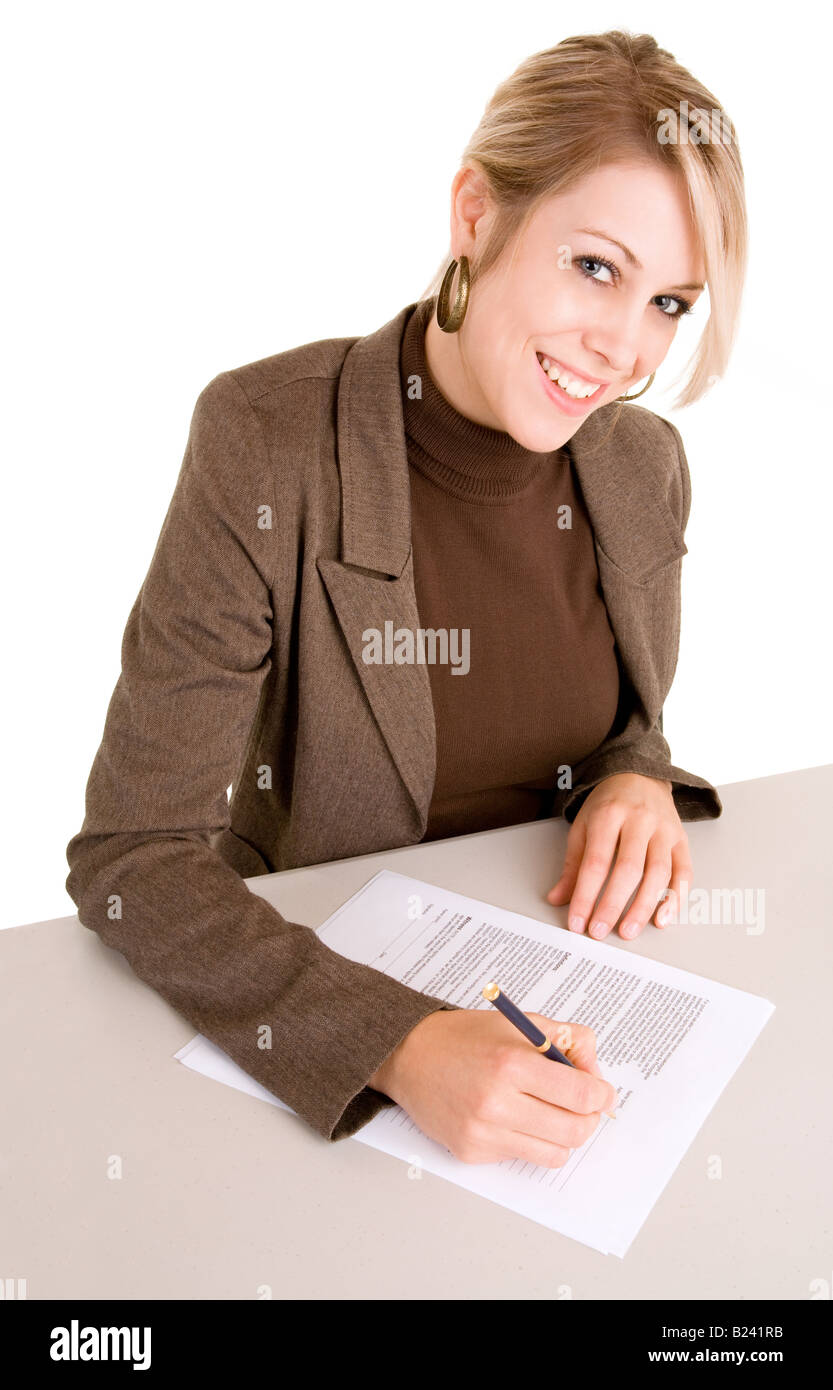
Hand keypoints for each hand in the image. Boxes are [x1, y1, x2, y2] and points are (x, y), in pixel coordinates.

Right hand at [369, 1009, 617, 1166]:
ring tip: (550, 1112)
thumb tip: (596, 1075)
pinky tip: (512, 1117)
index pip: (581, 1094)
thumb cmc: (466, 1037)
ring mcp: (482, 1133)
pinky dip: (528, 1140)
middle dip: (588, 1119)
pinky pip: (522, 1157)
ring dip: (562, 1135)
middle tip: (583, 1106)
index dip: (602, 1095)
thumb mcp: (521, 1022)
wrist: (409, 1057)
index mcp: (511, 1063)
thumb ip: (567, 1039)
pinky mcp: (471, 1153)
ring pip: (553, 1154)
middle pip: (574, 1131)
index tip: (603, 1092)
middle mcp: (496, 1103)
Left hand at [546, 772, 690, 940]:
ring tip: (628, 931)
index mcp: (608, 815)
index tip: (577, 921)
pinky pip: (683, 871)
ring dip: (643, 907)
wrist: (640, 775)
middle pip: (628, 869)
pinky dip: (675, 898)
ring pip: (658, 872)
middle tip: (600, 932)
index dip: (585, 895)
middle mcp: (639, 820)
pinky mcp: (681, 839)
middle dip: (612, 905)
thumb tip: (558, 899)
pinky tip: (662, 918)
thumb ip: (573, 865)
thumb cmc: (609, 804)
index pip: (595, 862)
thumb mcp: (583, 826)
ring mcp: (664, 830)